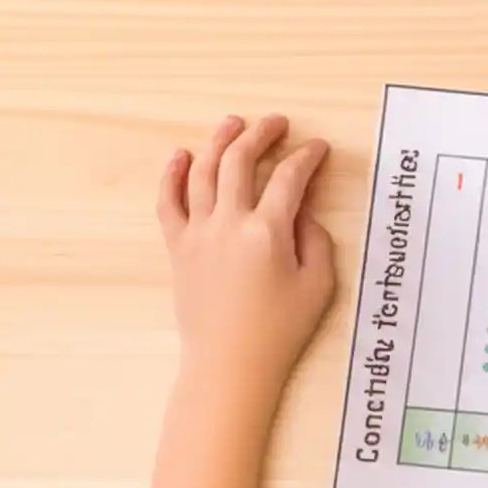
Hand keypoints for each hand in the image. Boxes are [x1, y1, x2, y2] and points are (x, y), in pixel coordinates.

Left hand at [156, 114, 335, 423]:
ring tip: (233, 123)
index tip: (317, 148)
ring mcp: (199, 233)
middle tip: (277, 123)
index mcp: (268, 232)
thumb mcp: (318, 285)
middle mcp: (229, 223)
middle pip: (241, 161)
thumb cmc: (280, 331)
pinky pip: (169, 202)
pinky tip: (181, 155)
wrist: (230, 364)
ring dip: (219, 141)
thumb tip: (303, 211)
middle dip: (261, 135)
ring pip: (204, 172)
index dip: (306, 157)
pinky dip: (172, 174)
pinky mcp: (179, 248)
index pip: (289, 178)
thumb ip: (315, 240)